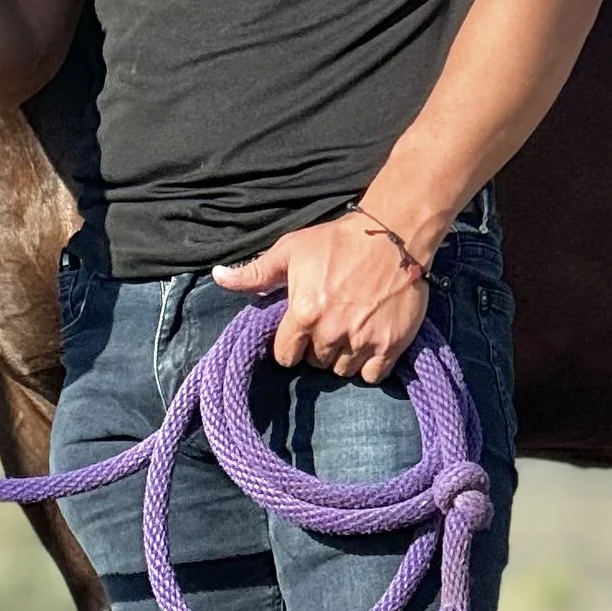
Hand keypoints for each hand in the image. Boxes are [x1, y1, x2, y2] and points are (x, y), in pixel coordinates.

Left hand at [214, 212, 429, 380]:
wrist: (393, 235)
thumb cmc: (338, 241)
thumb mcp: (291, 250)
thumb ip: (255, 272)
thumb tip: (218, 276)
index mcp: (304, 313)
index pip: (286, 355)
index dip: (291, 345)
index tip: (301, 333)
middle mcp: (332, 332)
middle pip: (316, 362)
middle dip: (319, 348)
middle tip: (330, 325)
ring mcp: (363, 340)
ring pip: (343, 371)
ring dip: (343, 357)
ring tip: (350, 333)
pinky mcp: (391, 344)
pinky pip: (372, 376)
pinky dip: (369, 366)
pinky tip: (370, 343)